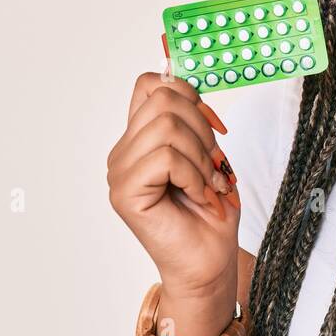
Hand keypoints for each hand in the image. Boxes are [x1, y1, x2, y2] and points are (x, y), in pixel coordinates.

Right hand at [107, 68, 240, 302]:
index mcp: (141, 138)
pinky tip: (201, 197)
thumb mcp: (210, 154)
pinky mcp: (124, 193)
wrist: (211, 263)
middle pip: (163, 99)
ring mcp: (119, 172)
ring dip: (203, 157)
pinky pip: (166, 158)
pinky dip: (195, 176)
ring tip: (210, 185)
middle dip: (203, 129)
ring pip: (166, 126)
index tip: (216, 126)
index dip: (188, 93)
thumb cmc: (212, 213)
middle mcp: (123, 152)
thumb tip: (181, 72)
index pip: (150, 84)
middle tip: (216, 166)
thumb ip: (193, 119)